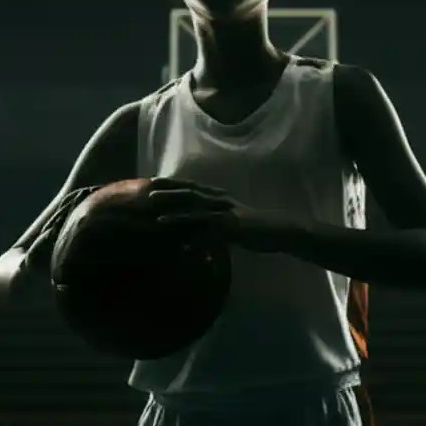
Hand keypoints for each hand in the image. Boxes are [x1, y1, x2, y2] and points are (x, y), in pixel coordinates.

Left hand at [147, 177, 296, 253]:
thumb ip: (211, 224)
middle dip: (169, 193)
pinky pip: (211, 234)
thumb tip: (193, 233)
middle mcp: (221, 201)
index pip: (192, 187)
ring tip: (157, 215)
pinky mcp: (233, 228)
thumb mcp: (229, 222)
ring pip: (197, 212)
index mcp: (219, 197)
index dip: (172, 183)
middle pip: (191, 194)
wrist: (278, 231)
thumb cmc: (253, 228)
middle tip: (148, 191)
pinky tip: (183, 245)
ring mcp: (227, 214)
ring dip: (176, 213)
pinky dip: (195, 239)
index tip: (153, 181)